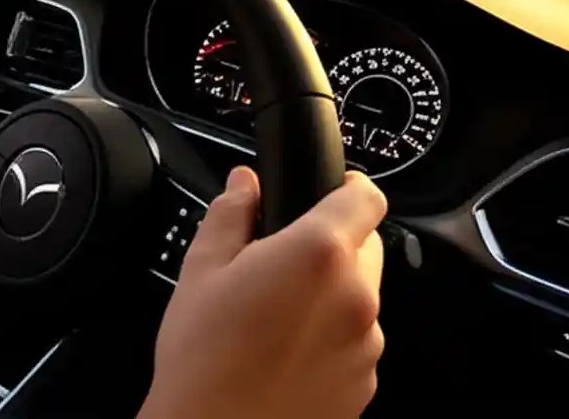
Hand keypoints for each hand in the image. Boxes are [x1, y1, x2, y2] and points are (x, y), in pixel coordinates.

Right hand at [139, 167, 386, 418]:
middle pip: (366, 248)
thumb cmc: (203, 361)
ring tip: (276, 317)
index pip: (366, 197)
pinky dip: (331, 339)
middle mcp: (355, 297)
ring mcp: (365, 345)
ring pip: (360, 298)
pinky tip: (286, 352)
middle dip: (332, 245)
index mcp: (318, 254)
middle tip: (282, 261)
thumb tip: (244, 184)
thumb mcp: (201, 271)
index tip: (331, 190)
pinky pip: (356, 342)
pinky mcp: (364, 383)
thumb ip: (231, 215)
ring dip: (331, 295)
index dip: (349, 187)